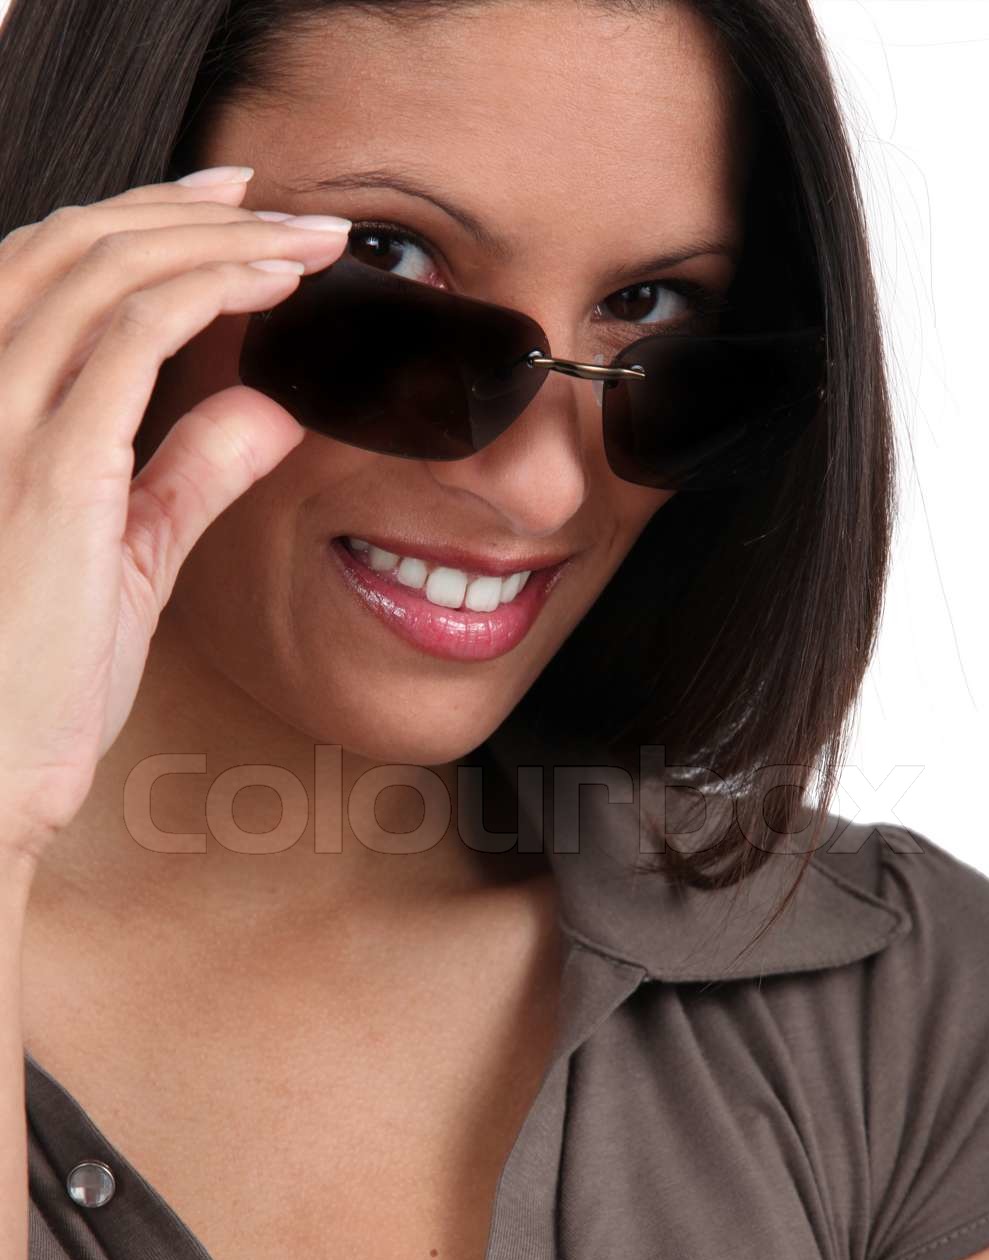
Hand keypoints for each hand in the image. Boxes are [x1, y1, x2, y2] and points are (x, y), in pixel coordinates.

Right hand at [0, 169, 349, 864]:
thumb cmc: (35, 680)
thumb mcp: (120, 555)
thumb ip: (184, 472)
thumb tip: (266, 407)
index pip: (51, 264)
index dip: (143, 214)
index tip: (231, 202)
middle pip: (80, 243)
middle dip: (194, 209)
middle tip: (294, 208)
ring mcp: (2, 424)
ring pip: (108, 269)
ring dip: (219, 237)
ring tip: (309, 239)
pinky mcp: (50, 469)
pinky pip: (130, 336)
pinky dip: (210, 289)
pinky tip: (277, 285)